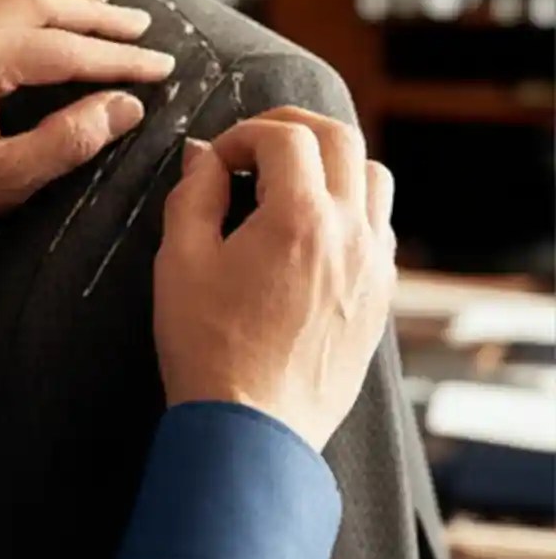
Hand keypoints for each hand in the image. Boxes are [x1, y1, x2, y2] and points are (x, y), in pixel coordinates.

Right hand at [153, 107, 397, 451]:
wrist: (252, 429)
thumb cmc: (210, 351)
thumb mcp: (178, 263)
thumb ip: (192, 195)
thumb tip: (204, 156)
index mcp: (299, 219)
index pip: (284, 137)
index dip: (242, 134)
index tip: (215, 161)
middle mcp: (350, 234)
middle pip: (341, 140)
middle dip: (292, 129)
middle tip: (253, 148)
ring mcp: (374, 266)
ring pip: (374, 179)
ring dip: (331, 164)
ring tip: (288, 184)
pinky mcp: (380, 298)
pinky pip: (380, 228)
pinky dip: (351, 208)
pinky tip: (312, 231)